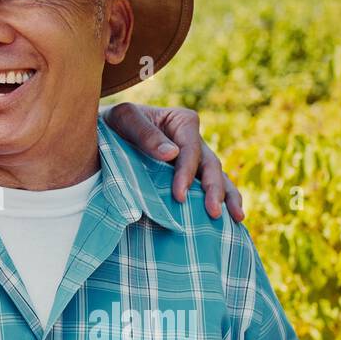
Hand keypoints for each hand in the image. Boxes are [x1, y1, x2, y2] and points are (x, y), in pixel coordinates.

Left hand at [102, 102, 243, 221]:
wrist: (104, 135)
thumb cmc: (114, 123)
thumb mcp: (124, 118)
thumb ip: (145, 133)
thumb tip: (172, 154)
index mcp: (182, 122)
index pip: (191, 149)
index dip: (187, 173)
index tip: (178, 196)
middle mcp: (193, 141)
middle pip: (210, 165)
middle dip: (214, 190)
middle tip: (213, 213)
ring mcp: (195, 160)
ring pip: (219, 178)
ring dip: (228, 198)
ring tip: (236, 218)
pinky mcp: (191, 178)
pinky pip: (209, 190)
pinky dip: (221, 202)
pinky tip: (230, 221)